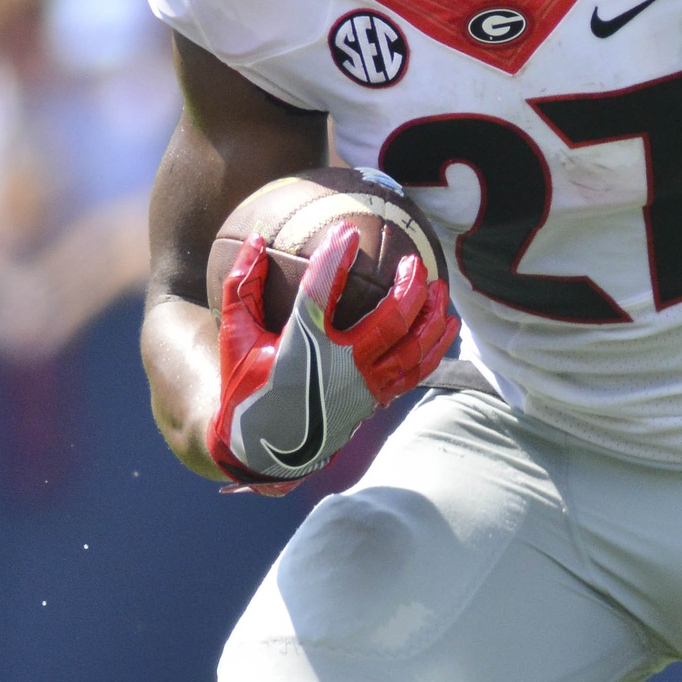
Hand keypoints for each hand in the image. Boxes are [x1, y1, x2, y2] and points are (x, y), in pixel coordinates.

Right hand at [208, 228, 454, 491]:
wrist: (267, 452)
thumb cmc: (247, 390)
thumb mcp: (235, 338)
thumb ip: (242, 288)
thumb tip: (253, 239)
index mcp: (302, 348)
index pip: (320, 294)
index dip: (334, 259)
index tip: (347, 230)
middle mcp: (340, 368)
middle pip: (390, 321)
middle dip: (408, 287)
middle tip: (414, 261)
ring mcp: (363, 387)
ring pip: (412, 348)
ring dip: (431, 315)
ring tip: (439, 287)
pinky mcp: (375, 401)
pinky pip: (416, 372)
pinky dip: (436, 347)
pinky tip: (446, 324)